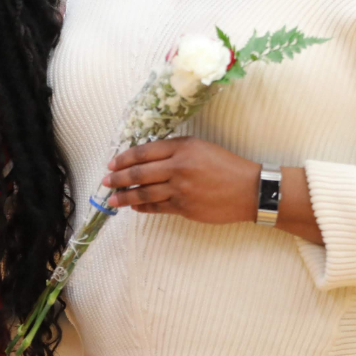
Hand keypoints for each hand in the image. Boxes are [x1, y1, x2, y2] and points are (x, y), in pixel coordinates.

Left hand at [102, 137, 259, 223]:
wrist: (250, 189)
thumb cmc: (227, 165)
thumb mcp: (201, 147)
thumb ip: (175, 150)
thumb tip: (147, 158)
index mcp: (182, 147)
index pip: (144, 152)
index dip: (124, 158)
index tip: (111, 163)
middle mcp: (179, 167)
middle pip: (139, 173)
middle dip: (118, 178)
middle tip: (105, 182)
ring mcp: (180, 189)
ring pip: (144, 193)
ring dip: (125, 197)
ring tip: (113, 199)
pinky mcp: (184, 207)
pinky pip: (157, 208)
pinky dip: (143, 208)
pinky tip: (135, 207)